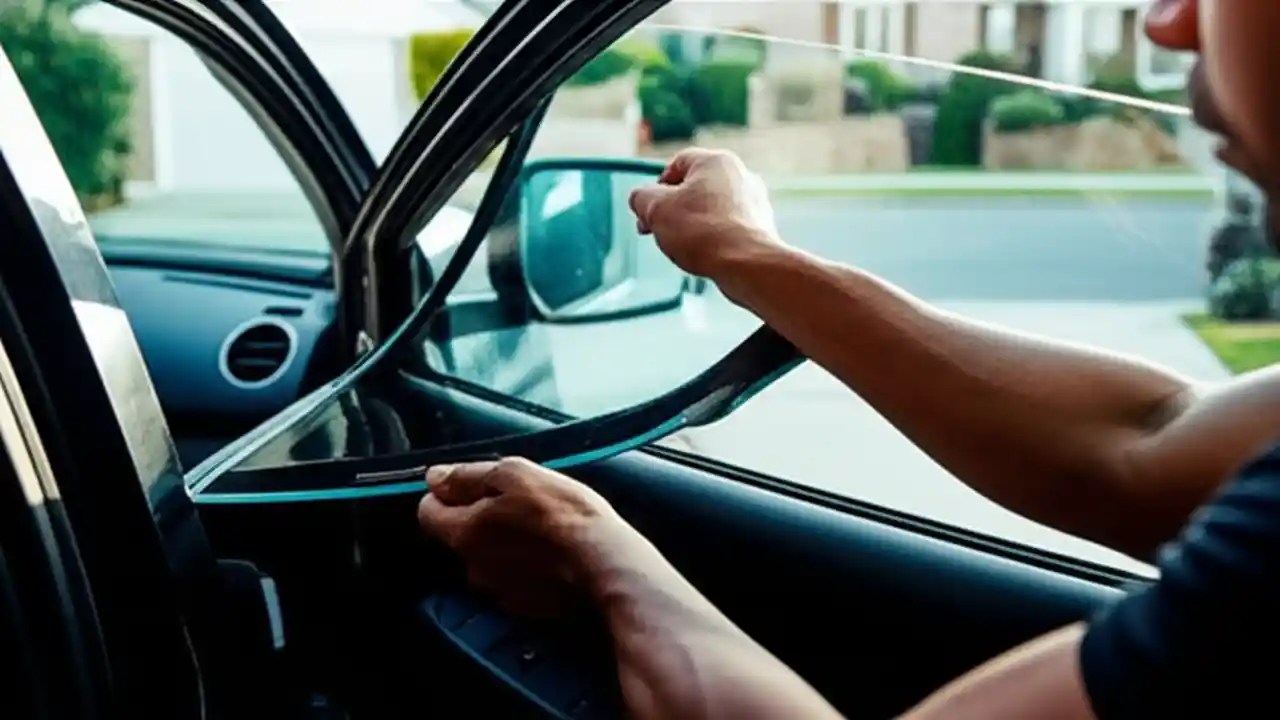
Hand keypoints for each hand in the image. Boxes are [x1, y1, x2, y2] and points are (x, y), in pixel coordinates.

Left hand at [417, 458, 627, 617]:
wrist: (606, 566)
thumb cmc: (562, 514)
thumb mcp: (515, 475)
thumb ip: (468, 476)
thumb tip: (435, 478)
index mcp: (463, 534)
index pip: (427, 512)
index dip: (446, 493)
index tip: (474, 483)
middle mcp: (473, 568)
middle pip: (461, 536)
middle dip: (481, 518)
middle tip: (519, 502)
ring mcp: (500, 592)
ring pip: (490, 559)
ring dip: (506, 543)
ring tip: (542, 529)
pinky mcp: (527, 608)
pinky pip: (516, 579)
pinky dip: (528, 567)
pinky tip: (554, 555)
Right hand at [629, 148, 785, 278]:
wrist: (748, 265)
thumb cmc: (703, 231)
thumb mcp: (655, 209)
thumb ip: (641, 197)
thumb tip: (640, 199)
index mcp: (716, 161)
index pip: (677, 163)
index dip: (656, 186)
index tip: (648, 209)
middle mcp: (741, 175)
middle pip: (695, 187)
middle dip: (671, 209)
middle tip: (656, 230)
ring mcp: (754, 202)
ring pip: (711, 210)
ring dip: (691, 226)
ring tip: (680, 246)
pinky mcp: (760, 228)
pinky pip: (727, 229)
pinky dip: (712, 239)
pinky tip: (704, 256)